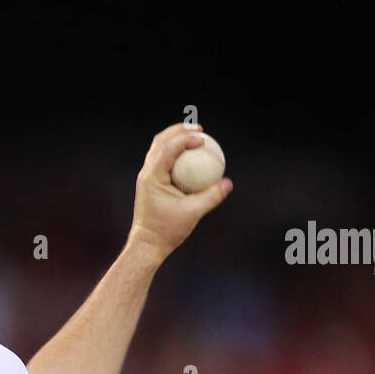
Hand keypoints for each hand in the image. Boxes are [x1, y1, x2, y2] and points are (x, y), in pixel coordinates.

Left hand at [127, 122, 231, 258]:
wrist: (148, 244)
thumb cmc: (167, 231)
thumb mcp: (193, 213)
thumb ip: (211, 197)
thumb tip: (228, 183)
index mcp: (152, 178)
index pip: (168, 149)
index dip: (185, 139)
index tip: (203, 138)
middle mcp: (146, 173)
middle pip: (160, 141)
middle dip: (179, 130)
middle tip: (199, 129)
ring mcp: (147, 177)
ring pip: (159, 148)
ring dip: (175, 138)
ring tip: (195, 136)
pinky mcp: (150, 182)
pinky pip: (162, 160)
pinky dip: (175, 152)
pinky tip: (191, 156)